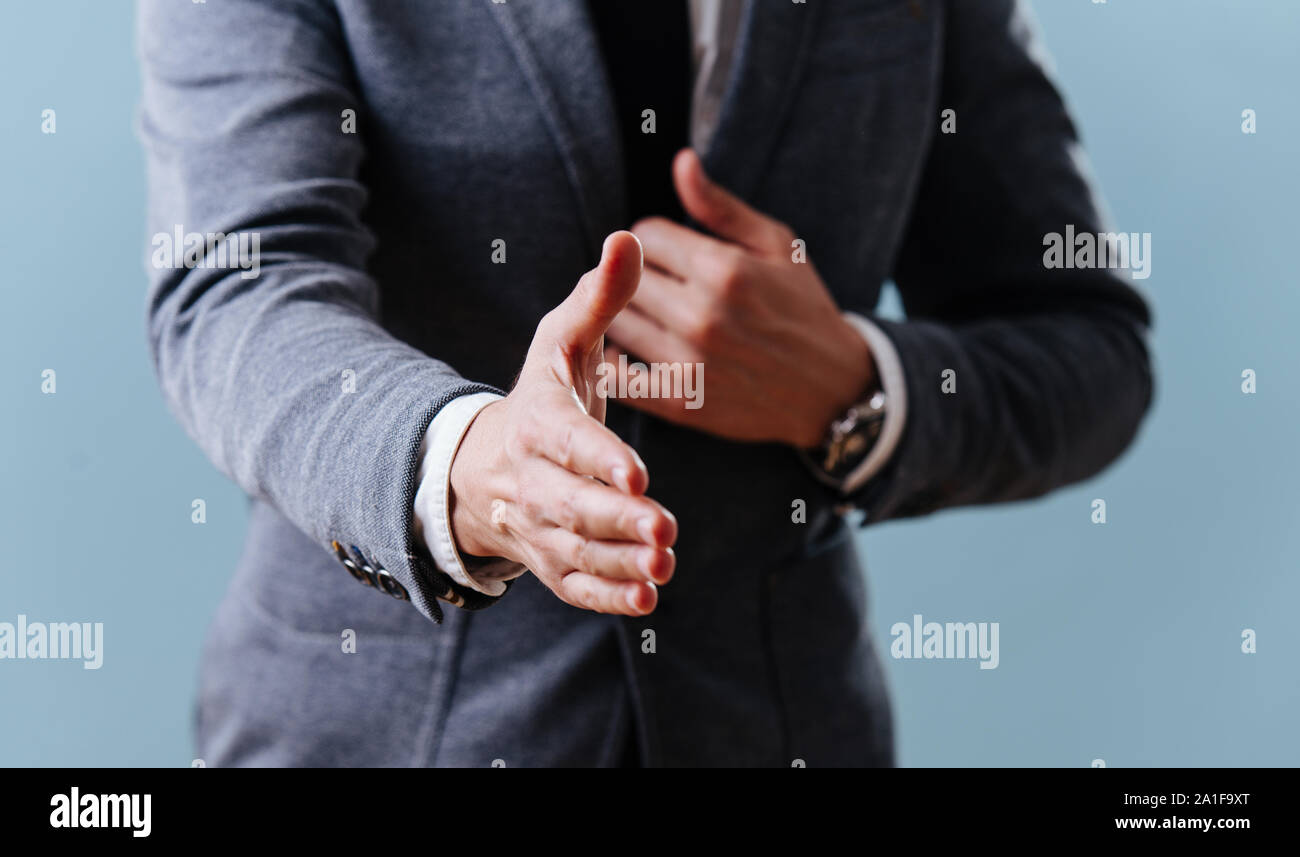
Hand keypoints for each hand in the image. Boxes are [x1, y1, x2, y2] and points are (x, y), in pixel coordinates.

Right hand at [450, 232, 677, 615]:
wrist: (487, 465)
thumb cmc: (541, 395)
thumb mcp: (561, 341)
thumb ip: (599, 297)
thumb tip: (629, 236)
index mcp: (538, 421)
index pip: (567, 442)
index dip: (598, 459)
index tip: (637, 473)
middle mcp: (532, 479)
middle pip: (571, 505)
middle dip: (615, 519)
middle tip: (663, 529)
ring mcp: (538, 525)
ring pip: (575, 550)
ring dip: (618, 562)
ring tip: (663, 566)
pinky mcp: (551, 561)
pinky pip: (574, 585)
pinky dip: (606, 598)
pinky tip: (647, 601)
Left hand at [605, 149, 874, 448]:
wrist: (832, 389)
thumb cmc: (803, 309)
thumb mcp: (777, 246)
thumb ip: (720, 207)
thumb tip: (680, 162)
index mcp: (725, 270)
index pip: (643, 236)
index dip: (655, 239)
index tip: (671, 252)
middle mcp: (702, 316)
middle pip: (623, 277)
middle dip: (635, 275)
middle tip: (659, 285)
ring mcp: (688, 362)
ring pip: (615, 321)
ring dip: (624, 315)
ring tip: (651, 317)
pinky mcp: (679, 402)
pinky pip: (617, 376)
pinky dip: (615, 361)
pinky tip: (635, 353)